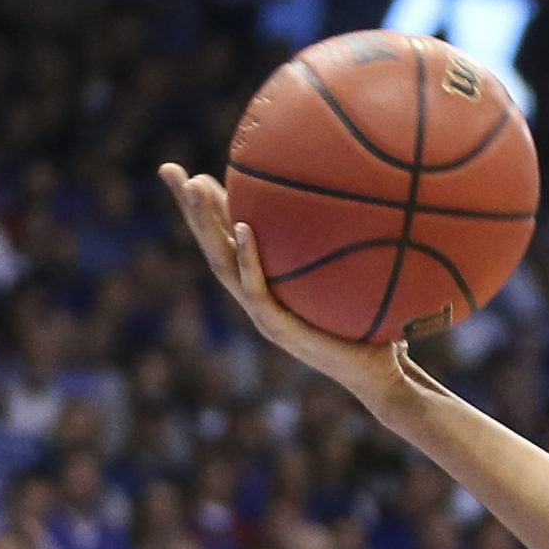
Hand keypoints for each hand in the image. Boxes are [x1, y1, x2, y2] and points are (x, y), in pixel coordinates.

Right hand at [159, 165, 423, 405]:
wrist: (380, 378)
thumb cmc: (372, 330)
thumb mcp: (355, 283)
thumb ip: (346, 255)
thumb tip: (364, 210)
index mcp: (266, 288)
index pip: (228, 242)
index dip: (209, 212)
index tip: (195, 175)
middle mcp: (256, 300)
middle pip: (211, 247)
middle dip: (189, 209)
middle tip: (168, 169)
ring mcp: (263, 315)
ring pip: (222, 263)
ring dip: (204, 224)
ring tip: (192, 186)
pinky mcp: (278, 329)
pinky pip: (257, 289)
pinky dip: (248, 258)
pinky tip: (244, 227)